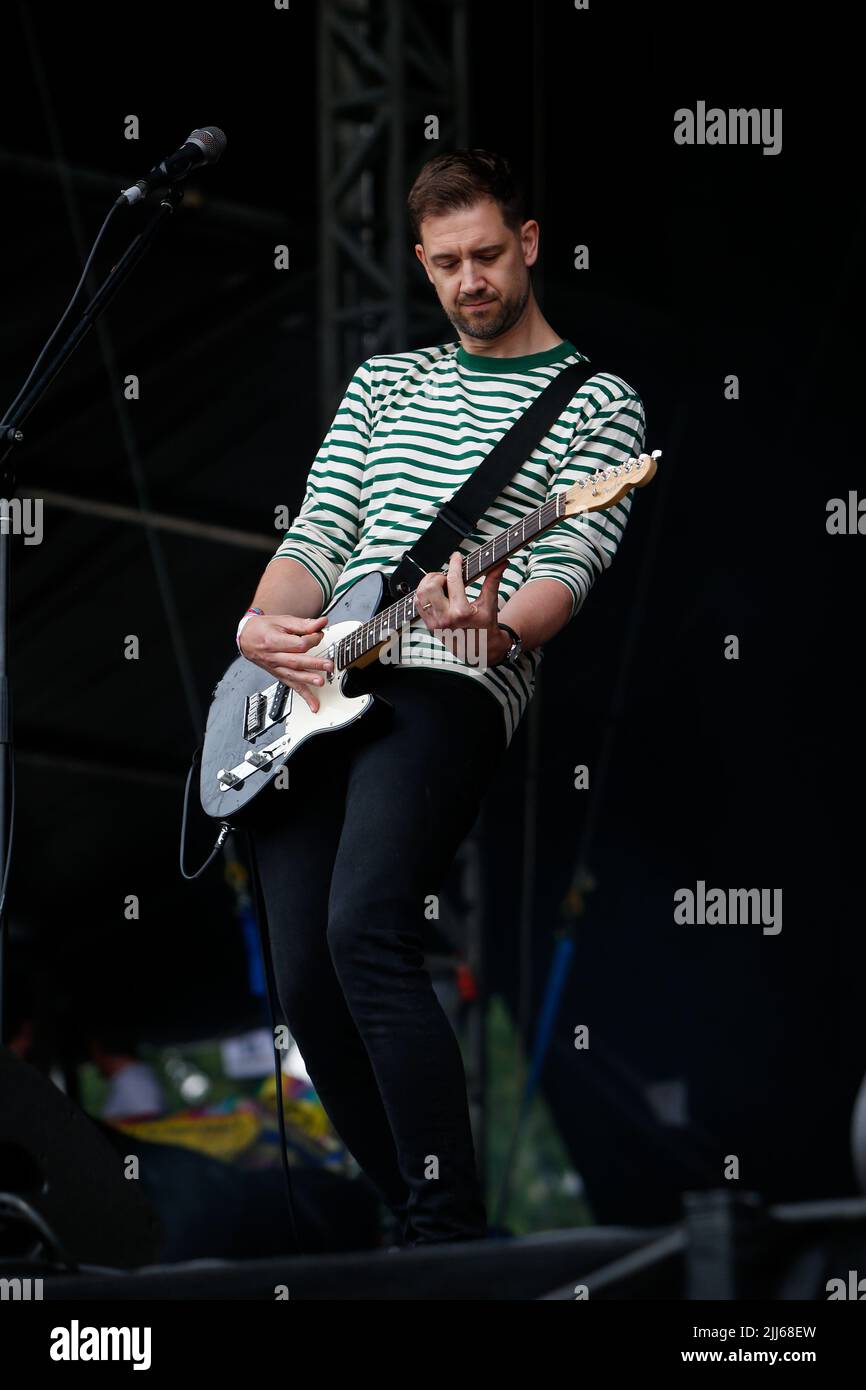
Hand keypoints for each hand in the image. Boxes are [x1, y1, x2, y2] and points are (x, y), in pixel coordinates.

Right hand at [239, 613, 332, 713]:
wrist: (246, 638)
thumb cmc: (262, 629)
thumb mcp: (282, 621)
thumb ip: (303, 624)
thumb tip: (321, 623)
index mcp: (274, 641)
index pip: (297, 644)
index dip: (312, 639)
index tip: (320, 634)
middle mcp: (274, 657)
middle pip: (295, 661)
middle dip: (313, 664)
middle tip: (327, 665)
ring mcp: (276, 668)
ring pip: (293, 676)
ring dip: (308, 680)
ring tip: (320, 682)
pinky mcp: (279, 675)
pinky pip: (292, 686)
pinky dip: (304, 696)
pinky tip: (313, 704)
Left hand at [415, 552, 510, 666]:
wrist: (478, 650)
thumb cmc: (485, 628)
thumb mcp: (490, 604)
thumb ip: (492, 582)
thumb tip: (501, 564)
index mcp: (461, 613)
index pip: (454, 581)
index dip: (455, 564)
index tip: (457, 556)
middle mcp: (445, 618)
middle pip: (430, 586)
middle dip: (438, 576)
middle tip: (447, 577)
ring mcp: (434, 623)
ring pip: (420, 594)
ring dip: (428, 584)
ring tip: (441, 585)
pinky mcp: (428, 625)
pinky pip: (418, 604)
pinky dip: (424, 595)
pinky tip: (436, 594)